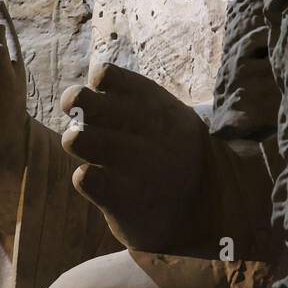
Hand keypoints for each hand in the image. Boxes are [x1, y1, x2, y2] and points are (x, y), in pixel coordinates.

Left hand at [60, 62, 214, 254]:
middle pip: (82, 101)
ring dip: (76, 141)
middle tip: (81, 119)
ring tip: (88, 150)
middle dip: (74, 104)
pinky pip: (84, 178)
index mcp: (156, 104)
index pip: (105, 75)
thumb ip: (138, 101)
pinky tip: (97, 181)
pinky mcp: (123, 198)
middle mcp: (145, 128)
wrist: (213, 211)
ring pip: (77, 139)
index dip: (98, 83)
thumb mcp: (175, 119)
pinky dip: (85, 178)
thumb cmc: (180, 159)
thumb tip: (93, 81)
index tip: (105, 96)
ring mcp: (134, 163)